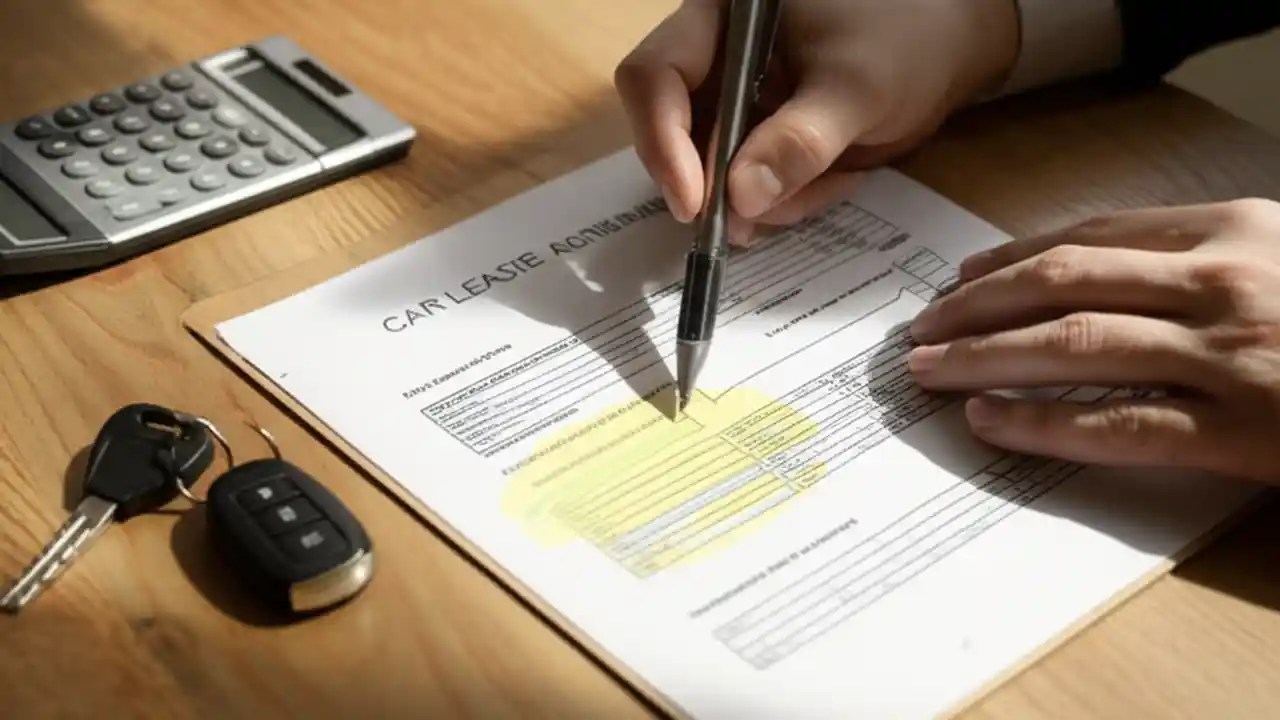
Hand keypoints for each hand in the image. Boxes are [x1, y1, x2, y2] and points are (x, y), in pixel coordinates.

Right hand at [614, 0, 1019, 244]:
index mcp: (721, 17)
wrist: (952, 44)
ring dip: (766, 196)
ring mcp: (735, 97)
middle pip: (673, 130)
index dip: (661, 140)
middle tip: (753, 224)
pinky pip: (751, 182)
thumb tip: (740, 200)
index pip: (655, 76)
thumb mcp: (857, 90)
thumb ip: (798, 143)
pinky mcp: (758, 132)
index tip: (693, 204)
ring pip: (714, 169)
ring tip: (834, 176)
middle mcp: (714, 56)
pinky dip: (789, 196)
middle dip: (720, 183)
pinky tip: (838, 173)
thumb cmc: (906, 38)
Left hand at [907, 198, 1279, 481]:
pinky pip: (1117, 424)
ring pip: (1073, 344)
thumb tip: (1117, 280)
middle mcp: (1222, 283)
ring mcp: (1229, 356)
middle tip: (922, 325)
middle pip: (1064, 282)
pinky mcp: (1239, 433)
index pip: (1095, 237)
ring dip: (984, 354)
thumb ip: (1209, 262)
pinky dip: (1040, 421)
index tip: (964, 274)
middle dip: (978, 304)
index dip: (1015, 256)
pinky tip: (987, 420)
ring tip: (928, 367)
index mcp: (1235, 231)